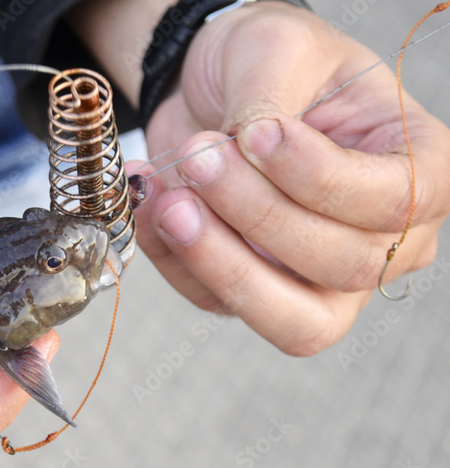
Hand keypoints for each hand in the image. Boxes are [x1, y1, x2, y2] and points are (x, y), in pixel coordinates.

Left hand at [130, 3, 449, 353]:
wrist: (211, 85)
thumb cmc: (270, 63)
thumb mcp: (278, 50)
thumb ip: (268, 102)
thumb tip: (242, 152)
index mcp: (418, 169)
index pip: (397, 201)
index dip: (321, 179)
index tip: (260, 133)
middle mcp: (382, 238)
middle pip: (342, 265)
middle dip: (258, 215)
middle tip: (198, 158)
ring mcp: (318, 279)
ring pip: (288, 316)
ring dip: (217, 259)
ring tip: (168, 201)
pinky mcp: (250, 293)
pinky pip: (215, 301)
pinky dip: (173, 259)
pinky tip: (151, 204)